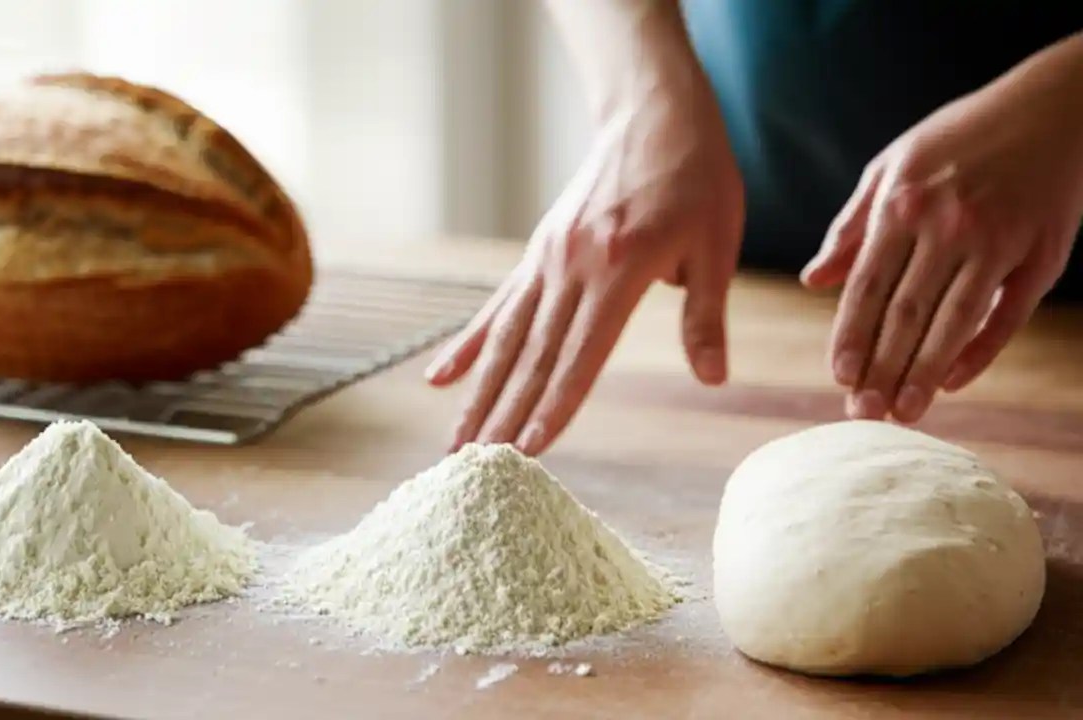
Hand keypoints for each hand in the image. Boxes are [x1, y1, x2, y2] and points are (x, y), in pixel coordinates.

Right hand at [425, 93, 743, 454]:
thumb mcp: (717, 244)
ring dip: (478, 393)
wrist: (652, 115)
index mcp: (619, 272)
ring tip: (454, 441)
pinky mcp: (537, 253)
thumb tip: (713, 378)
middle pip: (531, 356)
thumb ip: (705, 315)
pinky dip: (466, 345)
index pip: (581, 355)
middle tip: (474, 464)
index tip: (530, 450)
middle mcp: (572, 270)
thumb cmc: (695, 178)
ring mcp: (547, 261)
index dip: (555, 405)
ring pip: (505, 338)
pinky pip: (498, 307)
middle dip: (503, 414)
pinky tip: (438, 378)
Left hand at [803, 38, 1082, 422]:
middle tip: (863, 413)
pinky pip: (1007, 314)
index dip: (852, 335)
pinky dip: (981, 351)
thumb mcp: (892, 167)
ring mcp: (997, 240)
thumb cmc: (958, 138)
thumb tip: (813, 280)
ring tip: (903, 412)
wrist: (1051, 107)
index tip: (839, 377)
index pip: (868, 286)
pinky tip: (954, 382)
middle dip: (883, 367)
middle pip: (907, 312)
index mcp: (903, 204)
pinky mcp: (1041, 254)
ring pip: (954, 320)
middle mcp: (948, 225)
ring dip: (926, 372)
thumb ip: (851, 228)